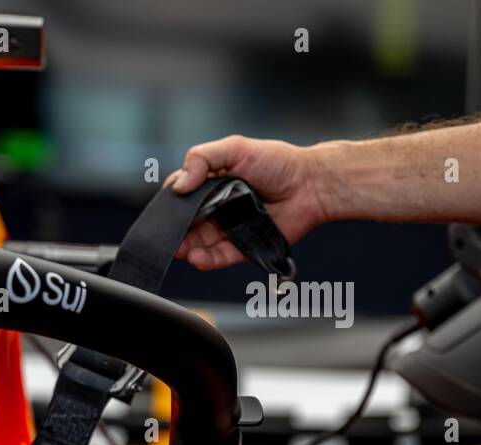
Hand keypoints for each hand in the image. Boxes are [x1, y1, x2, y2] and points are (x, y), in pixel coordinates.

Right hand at [165, 135, 329, 269]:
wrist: (312, 185)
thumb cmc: (280, 163)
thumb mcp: (236, 148)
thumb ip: (202, 158)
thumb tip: (178, 185)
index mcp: (211, 185)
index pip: (181, 196)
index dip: (172, 202)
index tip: (168, 206)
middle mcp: (217, 208)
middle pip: (185, 223)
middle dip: (174, 230)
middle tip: (168, 233)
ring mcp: (228, 229)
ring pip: (198, 243)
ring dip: (185, 248)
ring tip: (180, 248)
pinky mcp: (242, 247)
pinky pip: (219, 257)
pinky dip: (206, 260)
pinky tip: (197, 257)